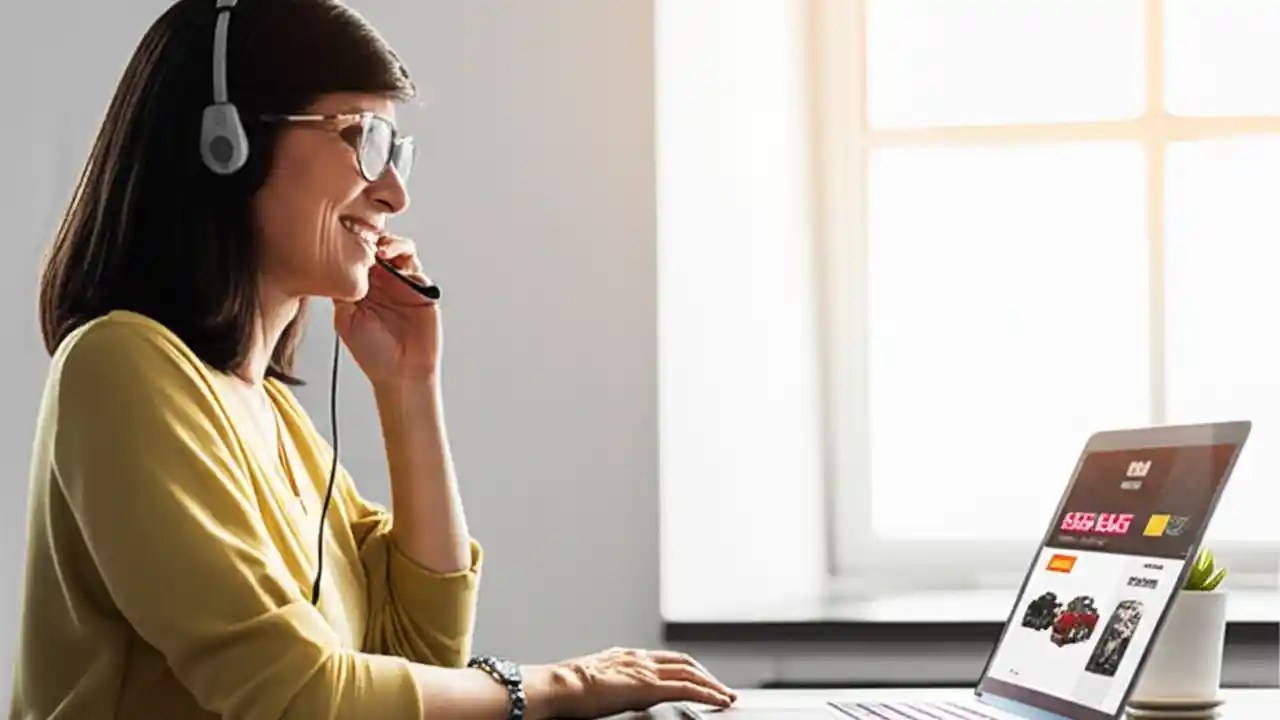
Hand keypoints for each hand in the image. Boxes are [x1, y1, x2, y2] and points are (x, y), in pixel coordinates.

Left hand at [334, 234, 439, 386]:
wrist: (402, 373)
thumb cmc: (373, 354)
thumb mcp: (345, 320)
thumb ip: (340, 292)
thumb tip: (332, 264)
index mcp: (362, 287)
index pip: (356, 256)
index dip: (351, 242)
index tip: (341, 235)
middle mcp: (383, 282)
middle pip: (378, 246)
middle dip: (371, 237)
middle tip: (363, 238)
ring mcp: (403, 283)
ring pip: (398, 249)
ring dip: (390, 244)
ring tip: (380, 250)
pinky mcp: (422, 289)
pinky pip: (415, 265)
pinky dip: (405, 256)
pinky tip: (393, 261)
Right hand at [525, 647, 736, 718]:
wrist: (561, 685)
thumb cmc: (567, 687)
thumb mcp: (592, 679)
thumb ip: (609, 682)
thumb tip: (611, 693)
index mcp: (625, 656)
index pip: (663, 659)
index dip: (683, 667)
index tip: (695, 676)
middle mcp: (640, 658)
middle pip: (683, 662)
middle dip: (704, 674)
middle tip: (719, 687)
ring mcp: (646, 671)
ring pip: (691, 672)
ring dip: (712, 684)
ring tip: (726, 696)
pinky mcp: (650, 687)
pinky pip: (688, 689)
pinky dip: (708, 694)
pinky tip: (719, 702)